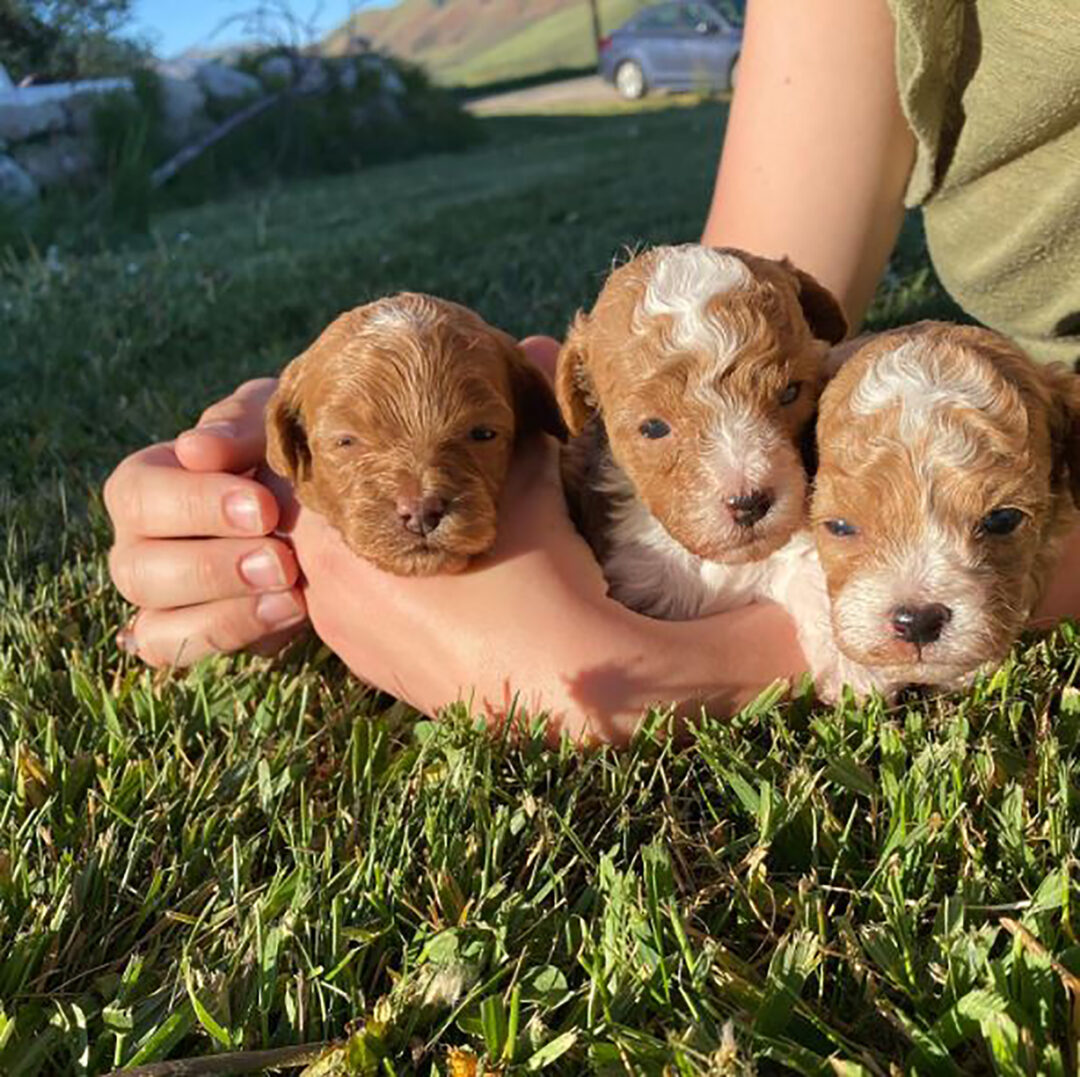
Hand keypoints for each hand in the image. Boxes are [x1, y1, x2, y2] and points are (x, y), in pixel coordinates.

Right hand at [104, 379, 307, 665]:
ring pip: (155, 622)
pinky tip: (291, 611)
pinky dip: (233, 635)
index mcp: (151, 482)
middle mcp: (144, 543)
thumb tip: (194, 450)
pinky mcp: (201, 634)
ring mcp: (167, 598)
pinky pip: (184, 652)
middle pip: (135, 569)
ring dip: (224, 610)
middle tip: (281, 560)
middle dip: (211, 568)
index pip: (136, 496)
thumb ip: (241, 426)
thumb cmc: (298, 442)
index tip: (263, 507)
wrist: (351, 496)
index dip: (194, 505)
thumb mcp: (278, 416)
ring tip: (292, 591)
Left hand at [283, 338, 809, 743]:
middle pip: (328, 523)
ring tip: (428, 537)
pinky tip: (438, 591)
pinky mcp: (372, 674)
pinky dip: (388, 598)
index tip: (393, 445)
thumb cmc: (537, 576)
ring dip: (375, 551)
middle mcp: (323, 588)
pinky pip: (365, 618)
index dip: (357, 451)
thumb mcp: (526, 479)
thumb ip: (515, 411)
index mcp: (337, 532)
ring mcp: (345, 638)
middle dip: (367, 501)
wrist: (562, 684)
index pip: (317, 471)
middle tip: (415, 486)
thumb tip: (531, 342)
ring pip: (346, 572)